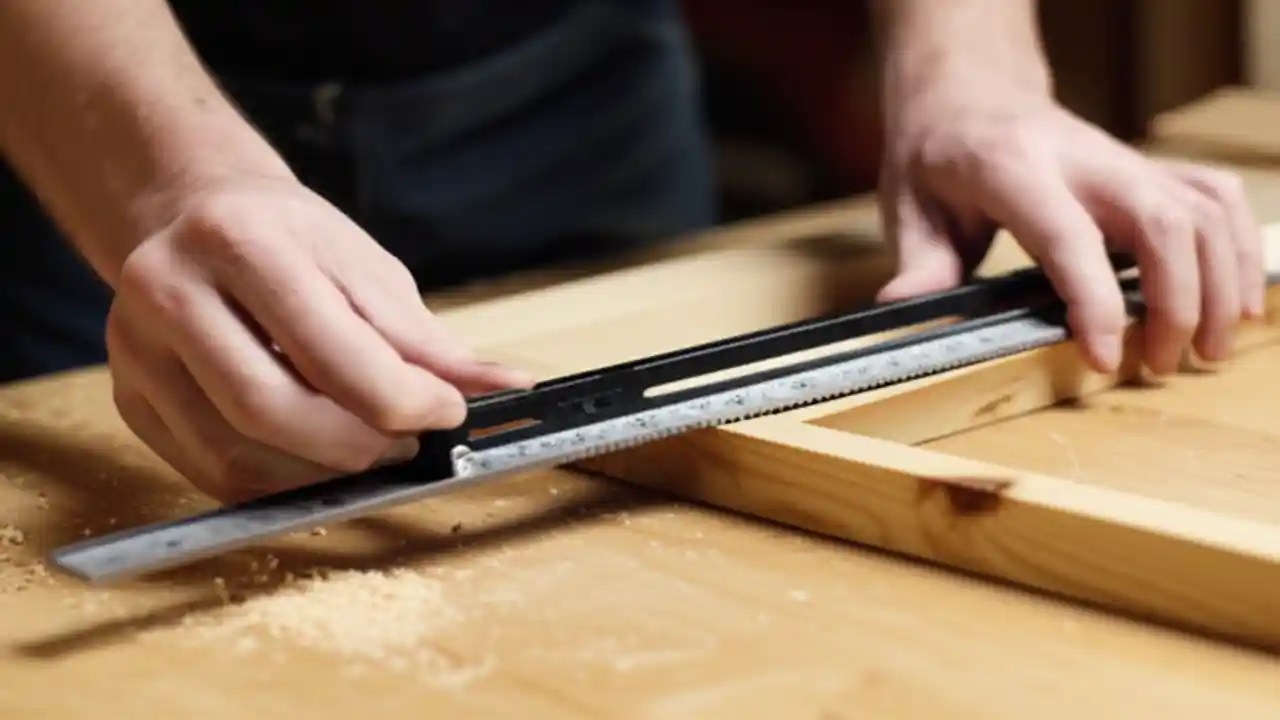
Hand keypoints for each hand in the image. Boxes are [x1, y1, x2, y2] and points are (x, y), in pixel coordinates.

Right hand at [108, 177, 532, 502]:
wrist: (192, 214)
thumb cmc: (289, 238)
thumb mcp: (364, 264)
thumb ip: (424, 335)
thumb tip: (502, 385)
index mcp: (238, 240)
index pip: (326, 347)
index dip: (400, 397)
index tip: (448, 412)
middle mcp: (169, 292)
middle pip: (270, 410)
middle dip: (359, 445)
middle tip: (408, 442)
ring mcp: (136, 351)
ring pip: (237, 456)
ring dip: (323, 471)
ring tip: (371, 445)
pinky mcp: (130, 399)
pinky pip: (213, 473)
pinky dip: (283, 481)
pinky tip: (319, 455)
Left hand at [876, 80, 1264, 374]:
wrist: (968, 96)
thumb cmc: (937, 156)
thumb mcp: (907, 206)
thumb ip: (918, 262)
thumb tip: (902, 309)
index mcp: (1011, 168)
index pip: (1069, 236)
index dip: (1096, 301)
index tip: (1108, 358)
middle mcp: (1080, 157)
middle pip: (1159, 219)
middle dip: (1176, 299)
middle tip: (1163, 364)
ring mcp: (1121, 159)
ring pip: (1200, 208)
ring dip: (1219, 281)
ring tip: (1209, 349)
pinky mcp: (1146, 167)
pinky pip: (1214, 196)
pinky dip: (1238, 245)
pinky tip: (1236, 299)